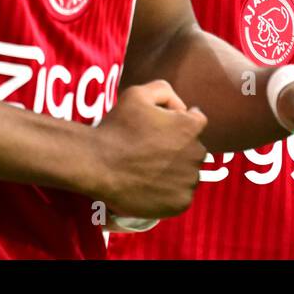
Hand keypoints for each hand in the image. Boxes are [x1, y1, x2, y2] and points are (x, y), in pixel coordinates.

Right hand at [91, 80, 207, 218]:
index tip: (161, 130)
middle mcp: (196, 153)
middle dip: (178, 148)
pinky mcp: (181, 203)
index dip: (178, 123)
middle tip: (151, 151)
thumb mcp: (138, 93)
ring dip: (175, 171)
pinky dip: (169, 192)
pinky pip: (181, 195)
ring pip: (188, 173)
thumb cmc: (117, 128)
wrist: (98, 165)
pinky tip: (150, 185)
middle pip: (193, 148)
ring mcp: (189, 181)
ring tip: (149, 170)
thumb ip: (164, 90)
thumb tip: (182, 107)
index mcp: (191, 127)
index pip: (196, 121)